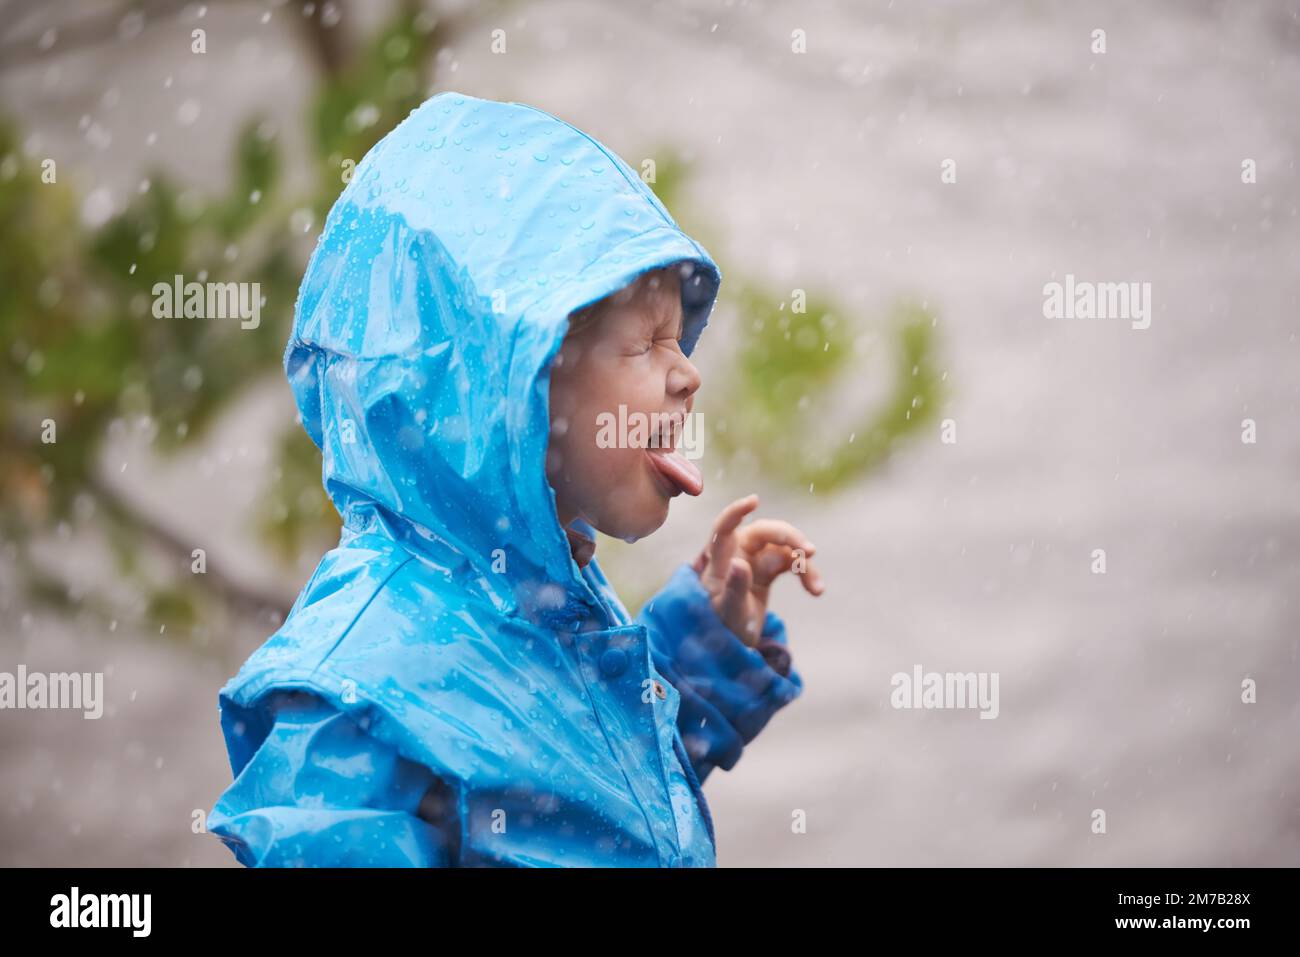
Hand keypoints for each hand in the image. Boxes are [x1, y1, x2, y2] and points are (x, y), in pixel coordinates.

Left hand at [690, 494, 824, 645]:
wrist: (730, 643)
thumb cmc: (723, 627)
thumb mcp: (729, 613)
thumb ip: (734, 589)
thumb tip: (740, 563)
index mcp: (720, 560)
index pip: (724, 529)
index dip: (736, 512)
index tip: (755, 501)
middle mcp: (737, 553)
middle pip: (764, 532)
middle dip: (789, 537)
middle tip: (810, 551)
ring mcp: (753, 559)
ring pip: (784, 547)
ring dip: (804, 563)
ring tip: (817, 589)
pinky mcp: (767, 569)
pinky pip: (791, 561)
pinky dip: (806, 573)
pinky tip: (816, 590)